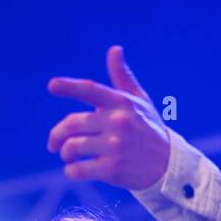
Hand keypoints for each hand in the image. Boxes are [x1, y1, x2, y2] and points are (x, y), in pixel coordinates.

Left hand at [46, 44, 170, 190]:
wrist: (169, 166)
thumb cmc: (149, 130)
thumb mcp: (140, 102)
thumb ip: (123, 78)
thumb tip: (115, 49)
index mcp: (121, 103)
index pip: (90, 90)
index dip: (69, 87)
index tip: (51, 86)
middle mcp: (117, 122)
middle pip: (72, 124)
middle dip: (56, 134)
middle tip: (52, 144)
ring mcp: (115, 146)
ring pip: (73, 147)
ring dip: (64, 153)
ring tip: (67, 156)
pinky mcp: (112, 169)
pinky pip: (80, 170)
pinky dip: (71, 171)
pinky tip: (72, 171)